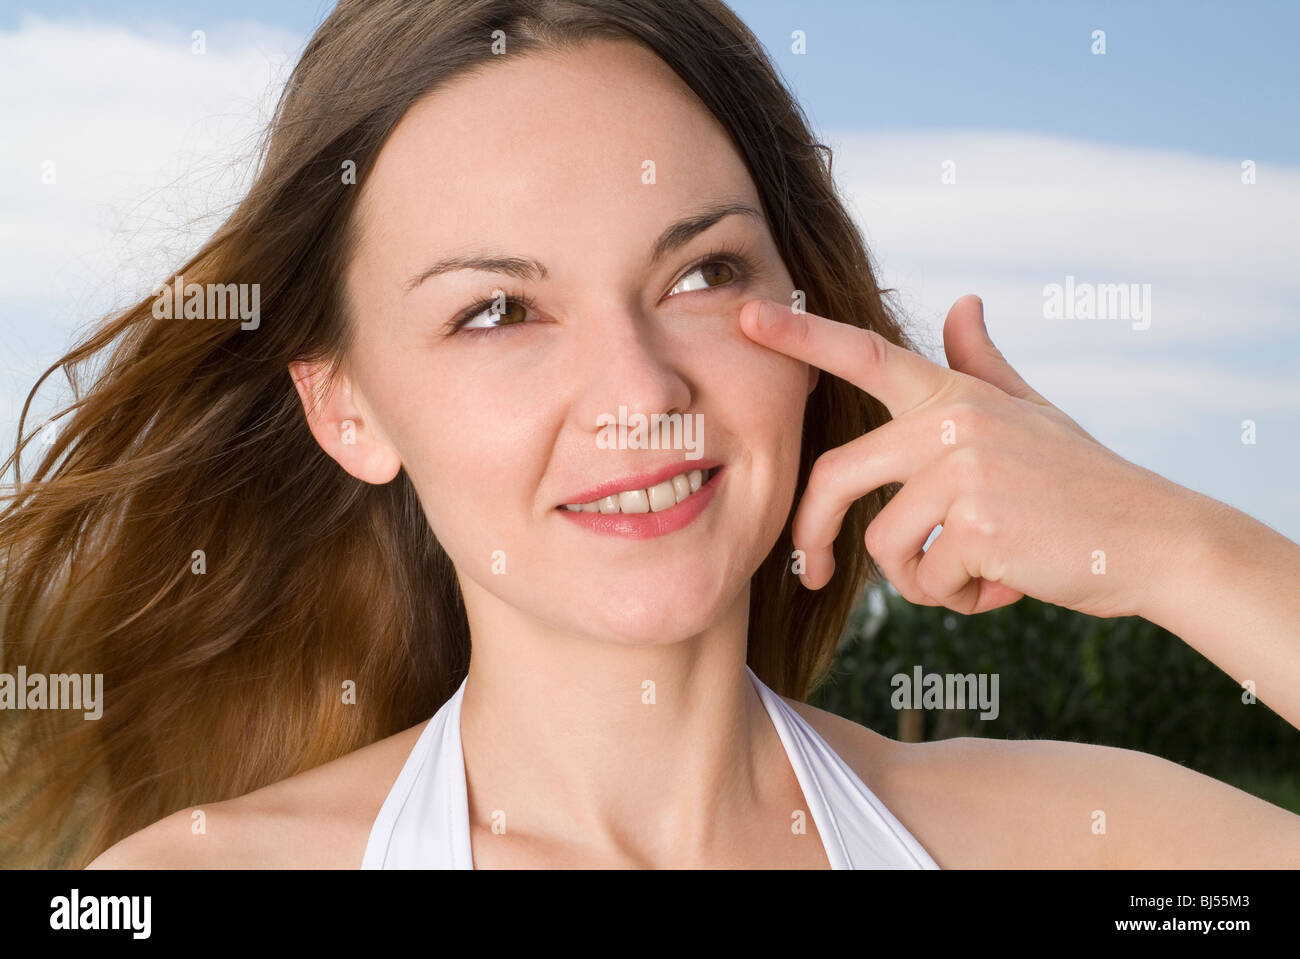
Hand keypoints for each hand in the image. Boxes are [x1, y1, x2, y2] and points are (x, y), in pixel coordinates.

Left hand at [739, 295, 1197, 617]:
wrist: (1154, 539)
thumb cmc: (1084, 480)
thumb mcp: (1030, 412)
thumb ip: (981, 364)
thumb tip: (963, 301)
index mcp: (954, 394)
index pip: (865, 353)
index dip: (800, 335)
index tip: (747, 316)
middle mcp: (951, 421)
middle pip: (835, 477)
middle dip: (813, 534)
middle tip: (812, 574)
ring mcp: (963, 469)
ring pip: (882, 546)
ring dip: (916, 580)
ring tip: (973, 572)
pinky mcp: (976, 523)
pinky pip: (923, 581)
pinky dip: (953, 599)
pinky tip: (1002, 584)